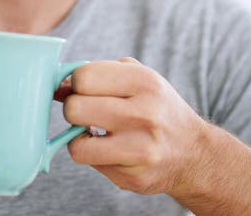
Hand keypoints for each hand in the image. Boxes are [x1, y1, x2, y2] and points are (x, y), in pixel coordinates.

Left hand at [58, 57, 207, 194]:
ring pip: (77, 143)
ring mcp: (140, 149)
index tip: (84, 88)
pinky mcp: (134, 176)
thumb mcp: (138, 79)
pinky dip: (91, 154)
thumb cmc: (157, 109)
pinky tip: (106, 148)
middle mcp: (144, 114)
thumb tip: (57, 85)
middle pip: (75, 108)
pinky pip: (90, 163)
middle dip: (74, 108)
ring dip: (78, 136)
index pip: (84, 76)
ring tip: (93, 131)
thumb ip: (99, 75)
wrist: (193, 153)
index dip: (76, 82)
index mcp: (145, 82)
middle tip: (86, 111)